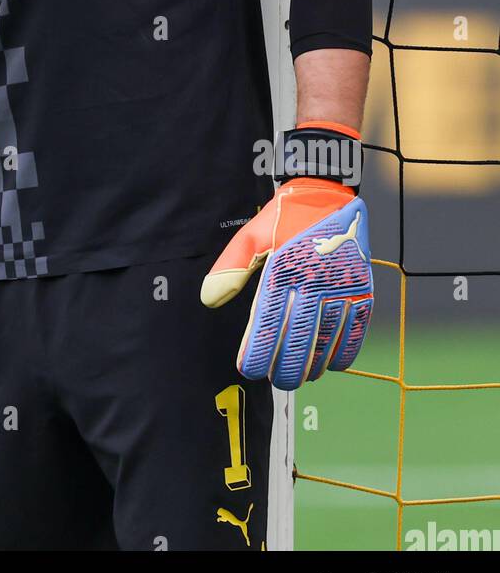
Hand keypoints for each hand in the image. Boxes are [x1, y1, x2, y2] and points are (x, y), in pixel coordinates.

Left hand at [201, 177, 372, 390]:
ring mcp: (341, 286)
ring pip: (327, 340)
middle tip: (276, 380)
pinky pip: (355, 329)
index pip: (267, 324)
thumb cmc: (284, 218)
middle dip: (286, 368)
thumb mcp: (252, 236)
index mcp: (282, 269)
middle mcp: (313, 281)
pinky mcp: (362, 287)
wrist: (328, 193)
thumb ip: (231, 269)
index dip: (257, 353)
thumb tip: (209, 300)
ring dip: (314, 364)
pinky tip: (332, 364)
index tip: (248, 369)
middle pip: (298, 340)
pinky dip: (344, 352)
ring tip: (300, 376)